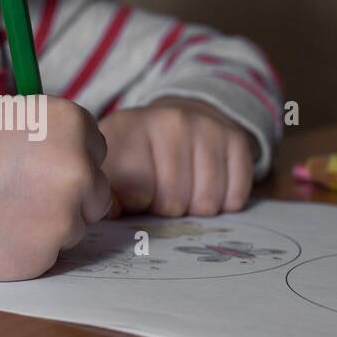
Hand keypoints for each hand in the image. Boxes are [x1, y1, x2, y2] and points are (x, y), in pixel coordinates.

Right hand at [0, 96, 112, 280]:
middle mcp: (78, 169)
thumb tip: (76, 158)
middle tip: (17, 195)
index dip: (66, 160)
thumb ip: (47, 138)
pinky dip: (23, 250)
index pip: (96, 150)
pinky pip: (46, 256)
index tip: (35, 166)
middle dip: (66, 198)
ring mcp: (63, 217)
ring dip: (44, 226)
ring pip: (72, 228)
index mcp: (72, 123)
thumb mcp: (4, 117)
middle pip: (95, 193)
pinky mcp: (42, 258)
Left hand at [97, 96, 256, 217]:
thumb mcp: (108, 167)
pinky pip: (234, 196)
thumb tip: (105, 215)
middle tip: (161, 192)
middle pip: (173, 202)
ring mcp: (205, 127)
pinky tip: (208, 185)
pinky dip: (224, 202)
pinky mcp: (235, 138)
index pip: (136, 193)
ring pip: (206, 203)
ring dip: (196, 207)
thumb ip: (102, 192)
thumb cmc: (136, 156)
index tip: (133, 193)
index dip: (136, 204)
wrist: (176, 121)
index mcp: (127, 129)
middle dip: (166, 208)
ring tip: (183, 189)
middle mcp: (168, 121)